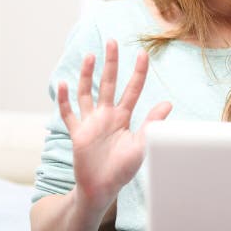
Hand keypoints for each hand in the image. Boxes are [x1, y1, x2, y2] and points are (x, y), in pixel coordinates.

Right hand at [59, 39, 171, 210]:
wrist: (102, 189)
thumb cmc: (123, 169)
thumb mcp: (142, 145)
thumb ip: (152, 124)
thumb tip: (168, 103)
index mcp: (124, 117)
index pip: (133, 89)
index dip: (138, 72)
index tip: (143, 53)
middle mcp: (107, 115)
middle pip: (109, 83)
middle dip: (111, 63)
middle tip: (113, 41)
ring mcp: (91, 123)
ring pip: (87, 93)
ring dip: (87, 75)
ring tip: (90, 55)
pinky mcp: (77, 133)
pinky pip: (68, 114)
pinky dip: (63, 100)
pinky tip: (62, 84)